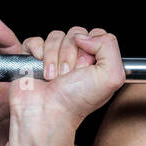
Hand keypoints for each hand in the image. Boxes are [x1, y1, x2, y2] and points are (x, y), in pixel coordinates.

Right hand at [7, 27, 124, 142]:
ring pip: (55, 36)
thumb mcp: (112, 76)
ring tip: (54, 77)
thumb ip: (110, 47)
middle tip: (69, 75)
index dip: (92, 48)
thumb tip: (85, 36)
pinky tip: (39, 70)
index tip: (86, 67)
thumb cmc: (77, 101)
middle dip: (71, 54)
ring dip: (54, 58)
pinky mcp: (33, 58)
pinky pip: (35, 41)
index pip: (97, 34)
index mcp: (96, 61)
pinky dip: (37, 52)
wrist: (47, 113)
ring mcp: (54, 57)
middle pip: (76, 33)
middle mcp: (76, 58)